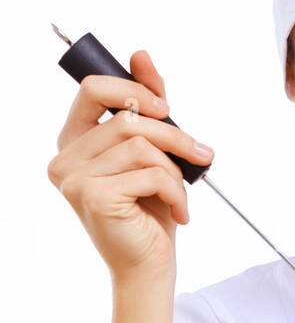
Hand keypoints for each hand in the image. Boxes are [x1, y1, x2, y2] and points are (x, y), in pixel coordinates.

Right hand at [46, 49, 213, 284]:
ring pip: (141, 145)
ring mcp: (74, 178)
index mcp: (74, 142)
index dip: (134, 89)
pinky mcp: (93, 197)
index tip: (167, 109)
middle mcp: (65, 158)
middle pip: (126, 117)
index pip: (92, 88)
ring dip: (176, 170)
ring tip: (183, 195)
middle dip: (174, 135)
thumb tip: (140, 55)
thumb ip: (147, 106)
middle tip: (201, 156)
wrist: (150, 267)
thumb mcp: (153, 153)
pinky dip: (176, 192)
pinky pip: (150, 173)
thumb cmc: (150, 212)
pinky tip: (179, 213)